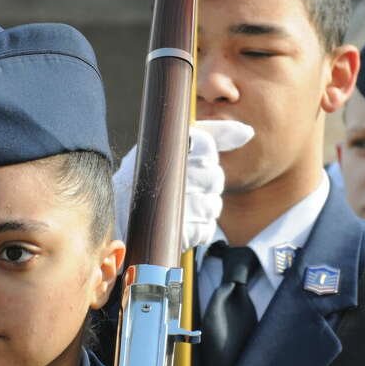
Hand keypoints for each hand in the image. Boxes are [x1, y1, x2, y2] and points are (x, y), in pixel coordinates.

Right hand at [112, 119, 254, 248]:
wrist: (115, 210)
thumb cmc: (152, 174)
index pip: (207, 148)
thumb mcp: (178, 146)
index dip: (207, 156)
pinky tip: (183, 220)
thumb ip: (215, 136)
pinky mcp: (173, 233)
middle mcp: (166, 174)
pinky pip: (206, 230)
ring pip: (213, 205)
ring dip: (206, 207)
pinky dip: (200, 228)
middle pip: (215, 178)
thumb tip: (248, 132)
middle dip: (209, 184)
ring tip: (185, 203)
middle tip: (189, 185)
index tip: (192, 161)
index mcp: (166, 150)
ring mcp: (169, 206)